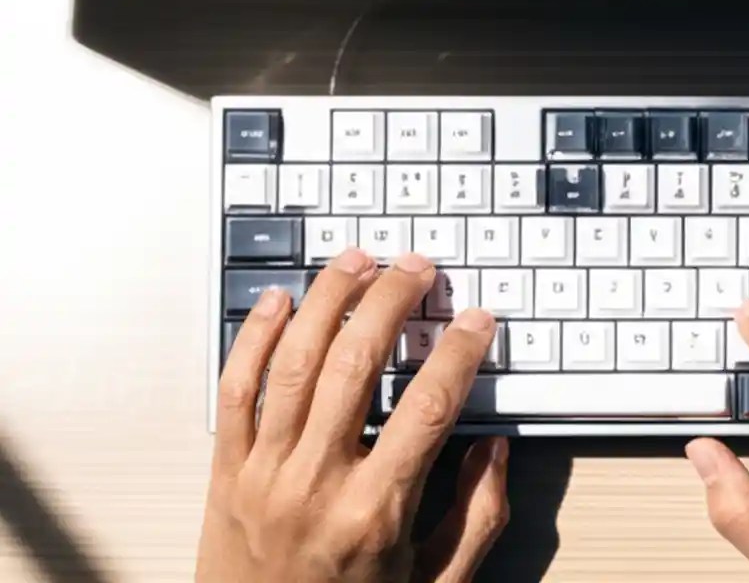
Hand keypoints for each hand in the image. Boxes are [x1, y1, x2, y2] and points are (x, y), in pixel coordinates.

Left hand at [197, 248, 508, 582]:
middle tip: (417, 268)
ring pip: (295, 363)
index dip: (458, 353)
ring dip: (329, 301)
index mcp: (374, 513)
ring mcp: (262, 473)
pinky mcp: (224, 471)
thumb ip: (476, 518)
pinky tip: (281, 301)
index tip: (476, 322)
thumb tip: (493, 451)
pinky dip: (256, 337)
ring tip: (357, 262)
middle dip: (392, 302)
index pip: (427, 408)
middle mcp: (315, 484)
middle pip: (357, 365)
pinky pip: (236, 390)